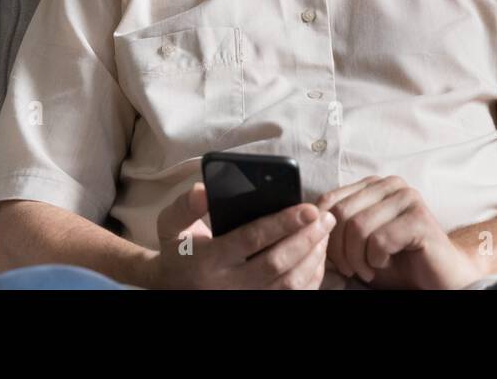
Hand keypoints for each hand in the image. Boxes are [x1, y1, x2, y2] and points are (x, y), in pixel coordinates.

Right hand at [151, 181, 334, 288]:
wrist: (173, 289)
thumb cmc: (178, 252)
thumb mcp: (170, 226)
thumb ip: (185, 206)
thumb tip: (204, 191)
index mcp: (209, 261)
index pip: (251, 240)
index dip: (283, 223)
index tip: (309, 208)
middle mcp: (229, 286)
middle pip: (277, 264)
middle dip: (307, 239)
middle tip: (326, 217)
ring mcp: (245, 300)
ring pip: (289, 284)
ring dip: (313, 257)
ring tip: (324, 232)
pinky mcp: (258, 306)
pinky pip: (292, 296)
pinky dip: (311, 277)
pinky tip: (317, 255)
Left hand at [316, 176, 487, 289]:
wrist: (438, 277)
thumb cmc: (396, 260)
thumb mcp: (358, 241)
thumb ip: (337, 226)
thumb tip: (306, 220)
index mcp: (372, 185)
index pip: (329, 200)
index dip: (323, 233)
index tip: (333, 258)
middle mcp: (390, 184)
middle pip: (341, 213)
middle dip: (338, 250)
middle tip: (350, 269)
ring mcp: (407, 198)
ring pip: (358, 227)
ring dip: (357, 259)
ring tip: (368, 269)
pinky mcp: (419, 218)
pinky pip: (379, 240)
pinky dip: (376, 260)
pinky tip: (384, 265)